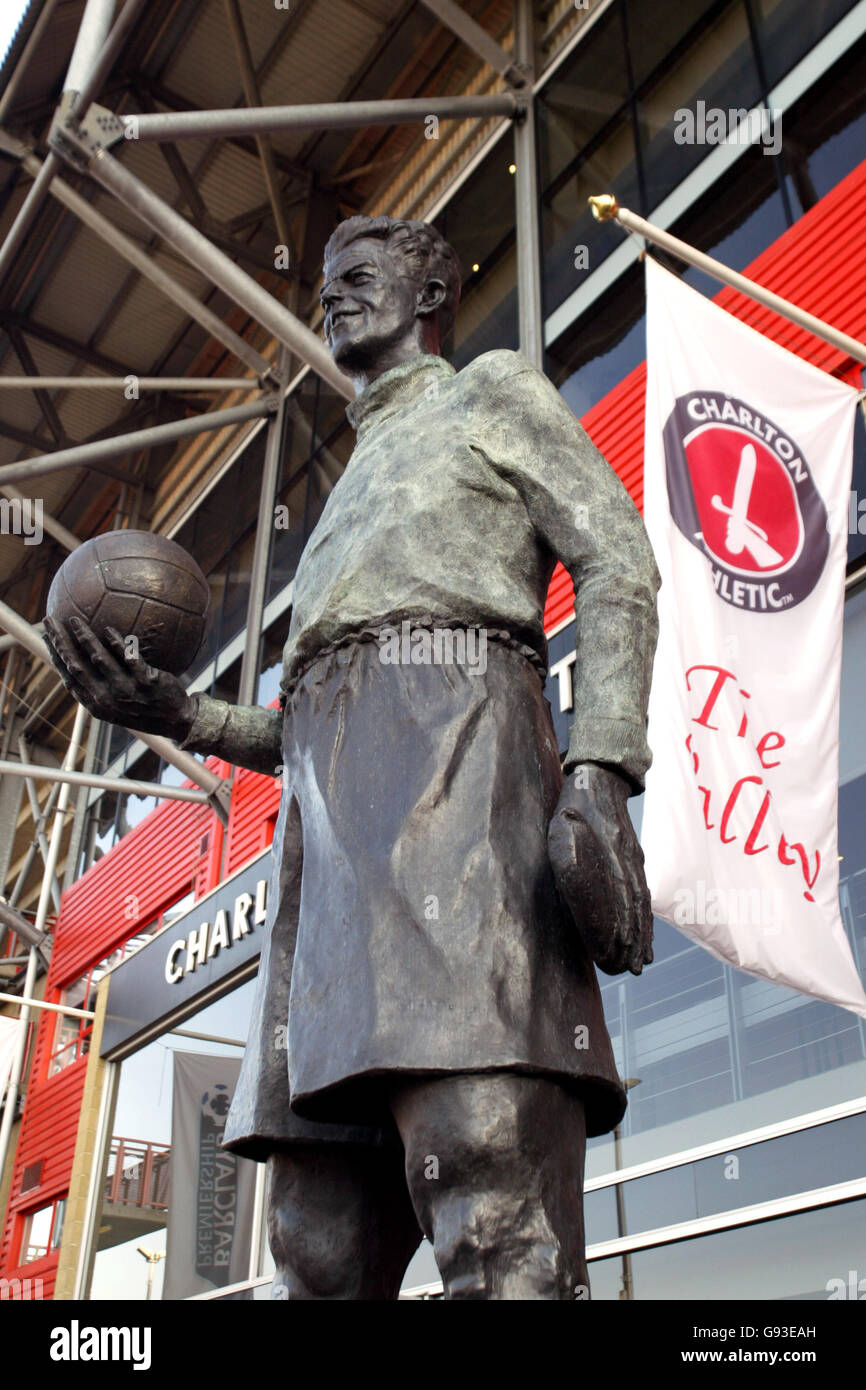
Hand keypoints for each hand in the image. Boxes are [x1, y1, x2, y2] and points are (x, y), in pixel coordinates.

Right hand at [43, 615, 196, 740]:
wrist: (176, 720)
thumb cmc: (144, 707)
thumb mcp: (117, 703)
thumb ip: (100, 684)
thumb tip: (86, 657)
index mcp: (96, 704)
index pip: (68, 677)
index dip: (55, 656)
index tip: (47, 637)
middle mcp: (106, 699)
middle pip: (76, 666)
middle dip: (61, 643)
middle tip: (51, 621)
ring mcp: (126, 691)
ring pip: (99, 659)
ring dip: (84, 638)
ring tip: (74, 620)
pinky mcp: (146, 682)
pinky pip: (128, 658)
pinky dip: (117, 643)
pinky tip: (109, 629)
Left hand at [547, 762, 652, 975]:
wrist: (600, 778)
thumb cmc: (572, 804)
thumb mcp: (561, 823)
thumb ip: (566, 849)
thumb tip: (569, 875)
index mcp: (608, 849)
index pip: (614, 895)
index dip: (613, 927)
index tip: (610, 954)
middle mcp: (625, 857)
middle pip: (631, 905)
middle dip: (629, 941)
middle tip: (625, 969)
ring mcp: (634, 859)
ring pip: (641, 903)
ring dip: (642, 936)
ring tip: (639, 963)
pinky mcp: (636, 860)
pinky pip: (645, 894)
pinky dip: (647, 920)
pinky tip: (646, 940)